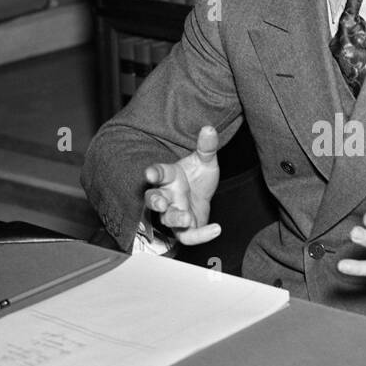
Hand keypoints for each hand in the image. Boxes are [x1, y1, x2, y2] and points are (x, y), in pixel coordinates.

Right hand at [143, 125, 221, 245]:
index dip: (153, 173)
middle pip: (154, 199)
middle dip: (155, 201)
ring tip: (185, 218)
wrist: (203, 195)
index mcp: (169, 176)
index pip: (158, 173)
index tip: (150, 173)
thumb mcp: (205, 160)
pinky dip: (201, 235)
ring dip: (174, 218)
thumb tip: (210, 129)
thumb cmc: (197, 177)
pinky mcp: (185, 229)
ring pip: (167, 219)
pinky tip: (216, 229)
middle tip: (159, 203)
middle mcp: (167, 196)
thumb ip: (207, 147)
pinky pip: (188, 236)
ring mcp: (174, 213)